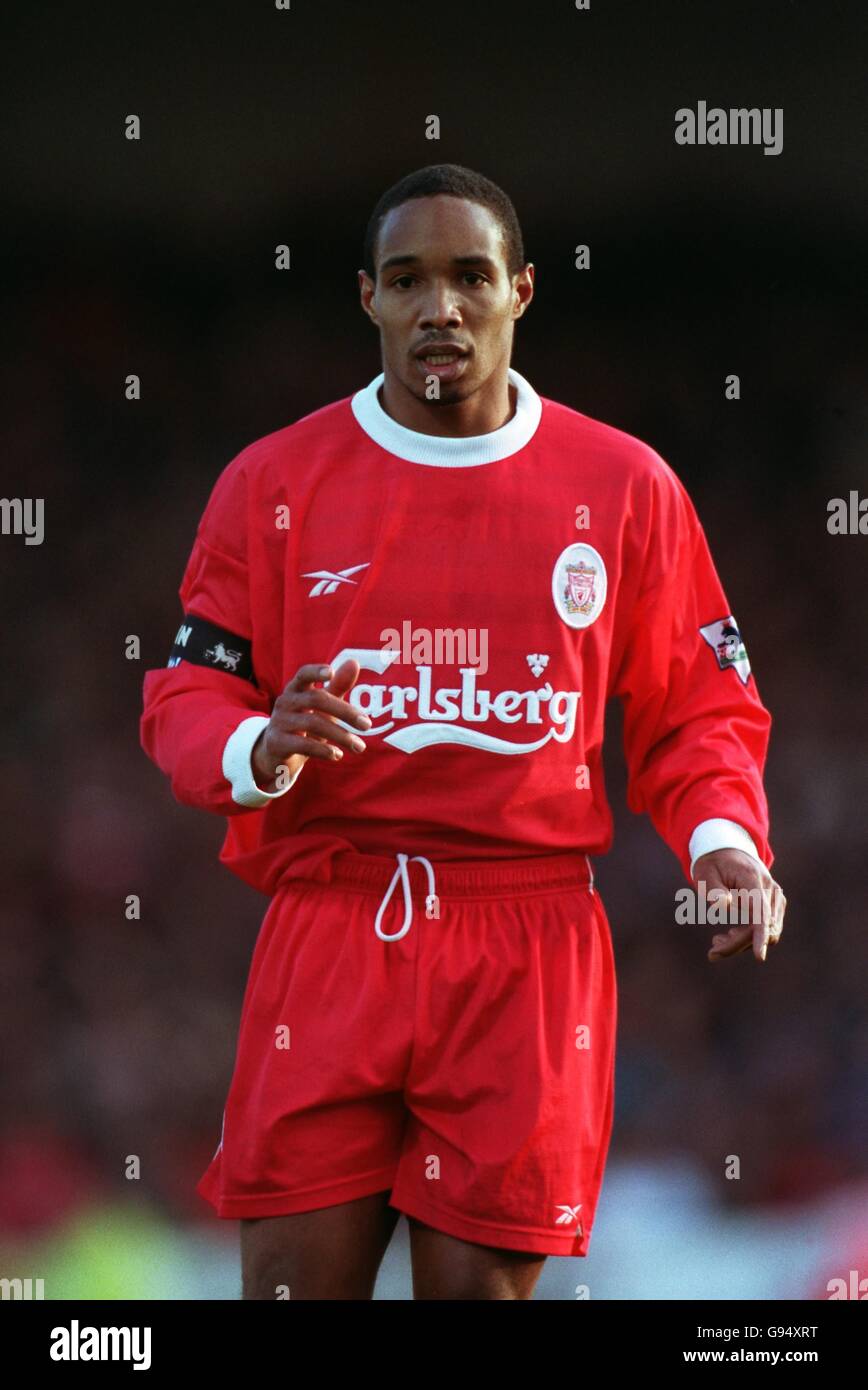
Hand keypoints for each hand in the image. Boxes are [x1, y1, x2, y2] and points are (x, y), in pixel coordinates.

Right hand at [251, 659, 369, 790]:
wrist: (275, 751)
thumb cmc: (303, 722)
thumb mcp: (321, 705)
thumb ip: (337, 685)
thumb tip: (354, 662)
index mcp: (296, 689)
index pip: (303, 674)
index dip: (316, 672)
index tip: (331, 672)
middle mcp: (285, 702)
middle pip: (317, 700)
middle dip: (345, 712)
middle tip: (367, 725)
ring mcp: (279, 722)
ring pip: (313, 723)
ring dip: (341, 735)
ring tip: (360, 746)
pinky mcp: (277, 743)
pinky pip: (303, 744)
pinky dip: (323, 750)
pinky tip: (338, 755)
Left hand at [692, 848, 785, 963]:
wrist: (729, 850)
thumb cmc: (712, 863)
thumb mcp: (704, 873)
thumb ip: (713, 891)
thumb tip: (724, 906)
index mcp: (751, 878)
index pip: (760, 912)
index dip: (760, 935)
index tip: (759, 957)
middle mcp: (770, 888)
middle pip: (761, 927)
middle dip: (737, 944)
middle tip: (712, 953)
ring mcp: (776, 897)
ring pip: (767, 931)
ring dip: (742, 942)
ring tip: (717, 940)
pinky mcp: (776, 904)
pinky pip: (767, 927)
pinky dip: (749, 936)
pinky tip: (729, 934)